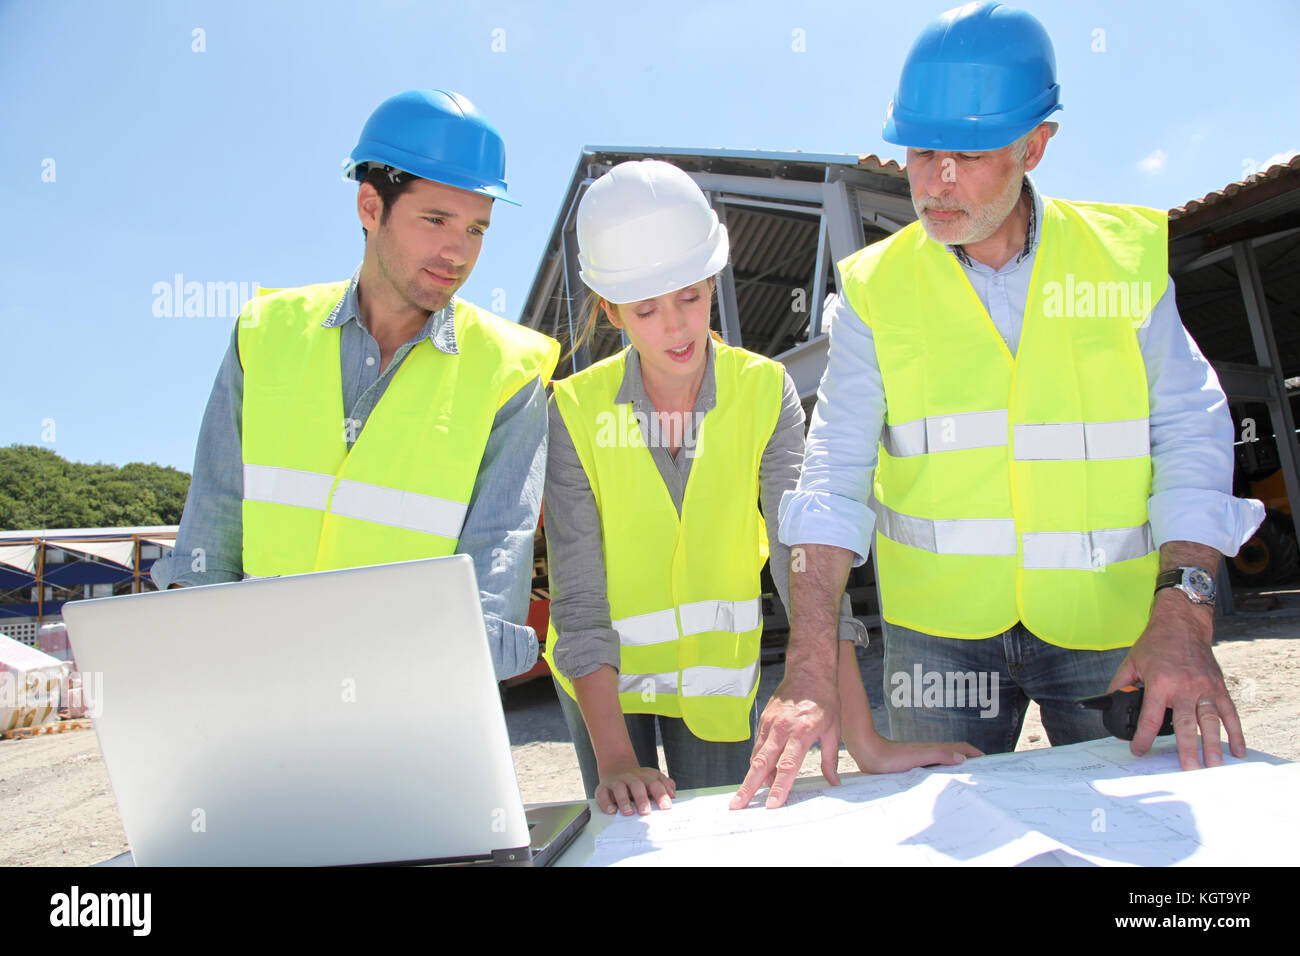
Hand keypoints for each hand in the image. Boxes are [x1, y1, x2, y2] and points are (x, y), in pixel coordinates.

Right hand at [595, 762, 675, 815]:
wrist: (617, 766)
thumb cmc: (638, 780)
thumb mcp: (653, 779)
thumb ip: (665, 785)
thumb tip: (673, 795)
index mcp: (645, 776)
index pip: (655, 784)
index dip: (661, 795)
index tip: (667, 807)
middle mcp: (631, 778)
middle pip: (637, 785)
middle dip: (642, 799)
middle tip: (646, 812)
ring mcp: (616, 782)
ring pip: (619, 789)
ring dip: (624, 801)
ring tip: (629, 812)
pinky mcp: (603, 788)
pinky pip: (602, 794)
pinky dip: (606, 803)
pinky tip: (612, 811)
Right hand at [729, 674, 840, 809]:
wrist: (809, 671)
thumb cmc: (824, 699)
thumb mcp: (834, 729)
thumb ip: (830, 758)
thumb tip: (834, 782)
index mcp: (802, 733)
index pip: (788, 766)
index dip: (780, 787)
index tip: (773, 804)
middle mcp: (782, 729)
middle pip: (762, 764)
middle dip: (749, 787)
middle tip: (737, 805)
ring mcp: (770, 723)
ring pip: (756, 756)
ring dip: (751, 777)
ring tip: (745, 795)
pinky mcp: (764, 719)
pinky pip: (757, 745)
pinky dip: (756, 761)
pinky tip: (757, 772)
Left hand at [846, 730, 981, 773]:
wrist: (869, 753)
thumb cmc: (892, 756)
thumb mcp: (918, 757)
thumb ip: (940, 755)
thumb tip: (962, 759)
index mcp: (935, 749)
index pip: (962, 749)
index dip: (977, 754)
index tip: (991, 763)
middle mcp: (931, 752)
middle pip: (957, 755)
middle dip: (972, 761)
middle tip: (985, 774)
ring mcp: (923, 758)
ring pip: (946, 762)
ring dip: (959, 767)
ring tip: (969, 780)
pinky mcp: (913, 765)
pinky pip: (935, 768)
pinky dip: (944, 773)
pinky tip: (942, 782)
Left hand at [1107, 589, 1245, 768]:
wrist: (1182, 624)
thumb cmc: (1155, 644)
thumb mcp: (1131, 662)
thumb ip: (1120, 685)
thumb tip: (1111, 705)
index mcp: (1160, 683)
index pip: (1150, 718)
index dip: (1143, 738)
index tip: (1139, 751)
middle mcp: (1184, 687)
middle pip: (1184, 723)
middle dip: (1186, 748)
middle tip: (1188, 769)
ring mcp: (1204, 687)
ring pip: (1209, 721)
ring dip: (1212, 744)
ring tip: (1213, 766)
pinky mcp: (1218, 687)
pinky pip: (1229, 713)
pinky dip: (1235, 732)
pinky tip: (1238, 750)